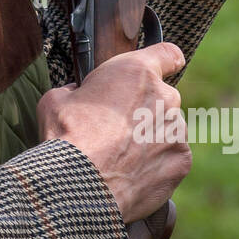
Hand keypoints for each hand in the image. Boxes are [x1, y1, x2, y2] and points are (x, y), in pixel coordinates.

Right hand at [36, 42, 190, 223]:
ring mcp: (177, 130)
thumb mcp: (57, 98)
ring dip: (151, 138)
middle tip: (117, 128)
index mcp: (136, 72)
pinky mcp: (181, 161)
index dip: (163, 62)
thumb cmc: (66, 137)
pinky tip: (132, 173)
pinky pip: (172, 158)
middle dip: (145, 109)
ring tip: (121, 157)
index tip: (160, 70)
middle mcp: (165, 97)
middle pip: (162, 98)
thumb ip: (78, 89)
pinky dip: (157, 165)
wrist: (81, 185)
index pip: (168, 53)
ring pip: (167, 129)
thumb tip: (78, 94)